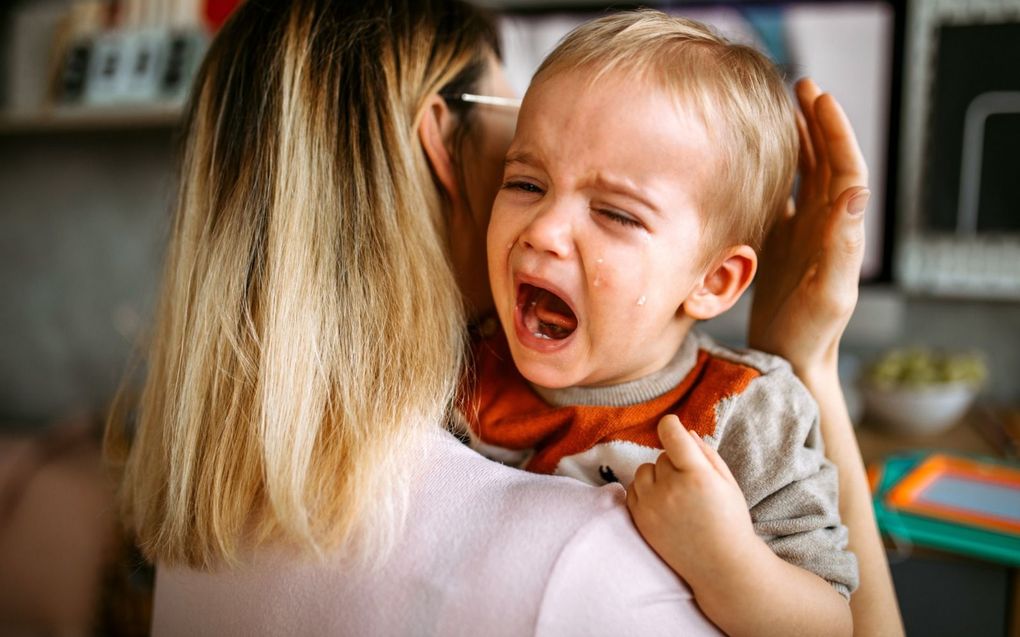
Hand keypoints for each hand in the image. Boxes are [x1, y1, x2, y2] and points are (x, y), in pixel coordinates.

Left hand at [626, 415, 756, 583]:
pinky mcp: (639, 520)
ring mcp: (651, 506)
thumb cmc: (729, 521)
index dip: (671, 425)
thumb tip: (683, 431)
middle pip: (661, 455)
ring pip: (644, 471)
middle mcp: (670, 489)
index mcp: (697, 475)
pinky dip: (645, 492)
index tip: (672, 426)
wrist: (721, 566)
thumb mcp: (727, 482)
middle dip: (674, 464)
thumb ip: (705, 453)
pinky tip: (664, 506)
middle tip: (691, 486)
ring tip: (676, 496)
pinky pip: (632, 490)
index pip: (671, 434)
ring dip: (657, 477)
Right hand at [749, 78, 868, 378]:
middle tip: (801, 86)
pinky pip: (781, 195)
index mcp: (839, 230)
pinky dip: (774, 170)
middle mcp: (824, 225)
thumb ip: (843, 245)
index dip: (835, 132)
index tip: (819, 99)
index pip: (844, 168)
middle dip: (816, 122)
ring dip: (798, 140)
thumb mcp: (830, 292)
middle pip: (826, 161)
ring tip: (782, 108)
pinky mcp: (781, 242)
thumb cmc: (811, 333)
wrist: (790, 359)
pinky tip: (757, 156)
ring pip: (804, 173)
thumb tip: (855, 192)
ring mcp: (803, 232)